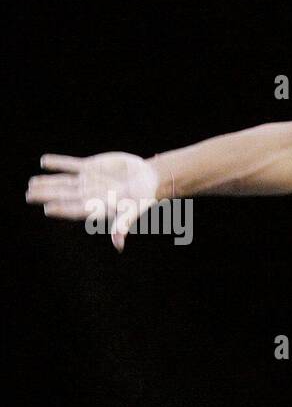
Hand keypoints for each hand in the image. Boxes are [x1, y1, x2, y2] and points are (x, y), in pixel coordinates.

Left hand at [26, 151, 161, 250]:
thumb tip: (118, 245)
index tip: (48, 209)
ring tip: (32, 183)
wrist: (148, 178)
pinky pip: (71, 165)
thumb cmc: (142, 198)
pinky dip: (59, 163)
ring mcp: (88, 180)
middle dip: (46, 195)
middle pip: (64, 195)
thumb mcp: (134, 210)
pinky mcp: (90, 166)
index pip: (76, 209)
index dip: (62, 209)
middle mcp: (89, 195)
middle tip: (29, 195)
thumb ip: (123, 224)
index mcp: (97, 207)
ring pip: (64, 181)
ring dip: (48, 182)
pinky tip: (44, 162)